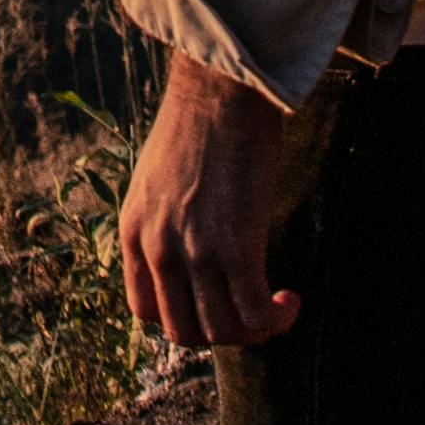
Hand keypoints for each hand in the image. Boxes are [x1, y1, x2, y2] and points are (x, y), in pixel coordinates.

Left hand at [119, 53, 306, 349]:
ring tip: (273, 307)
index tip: (211, 307)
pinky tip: (291, 300)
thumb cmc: (198, 126)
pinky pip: (255, 314)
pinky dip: (276, 320)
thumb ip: (162, 223)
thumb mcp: (156, 182)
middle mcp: (157, 248)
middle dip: (220, 332)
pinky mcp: (236, 248)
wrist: (220, 92)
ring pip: (222, 331)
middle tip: (249, 312)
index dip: (182, 319)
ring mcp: (195, 252)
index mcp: (132, 232)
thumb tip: (188, 255)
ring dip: (253, 331)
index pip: (145, 312)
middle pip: (185, 332)